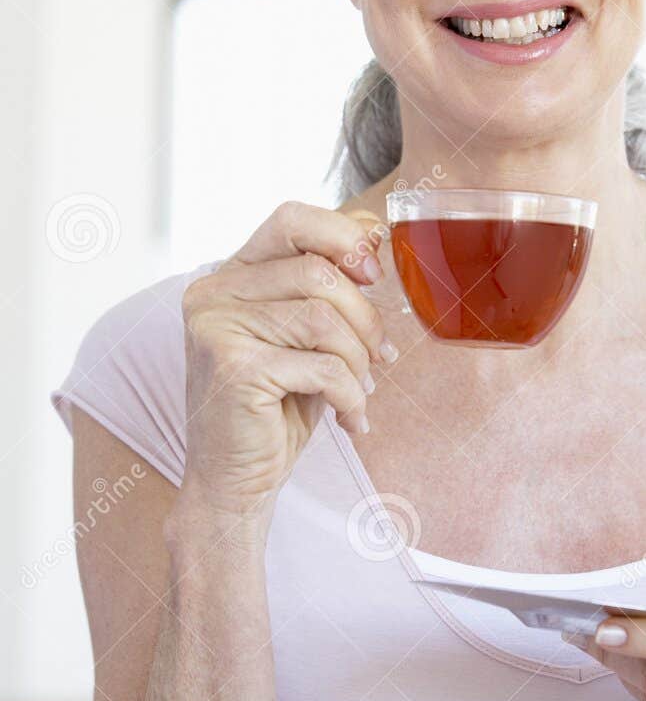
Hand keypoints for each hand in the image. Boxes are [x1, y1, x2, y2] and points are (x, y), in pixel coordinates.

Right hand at [178, 200, 395, 524]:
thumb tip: (372, 228)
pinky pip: (322, 366)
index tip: (373, 275)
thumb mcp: (306, 336)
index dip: (342, 237)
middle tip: (377, 357)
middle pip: (317, 272)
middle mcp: (213, 293)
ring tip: (359, 390)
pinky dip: (350, 394)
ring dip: (358, 360)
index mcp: (229, 275)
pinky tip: (348, 417)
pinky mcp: (235, 369)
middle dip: (365, 318)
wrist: (234, 480)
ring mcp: (217, 329)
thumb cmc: (275, 407)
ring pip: (323, 318)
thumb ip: (328, 282)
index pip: (291, 219)